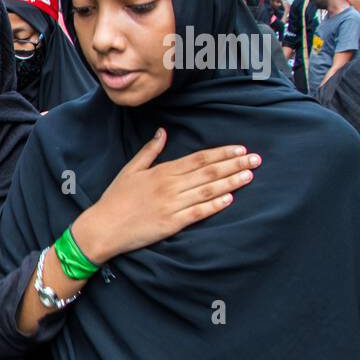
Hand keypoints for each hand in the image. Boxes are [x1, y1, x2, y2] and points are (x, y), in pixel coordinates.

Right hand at [72, 128, 259, 264]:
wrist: (103, 227)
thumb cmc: (115, 198)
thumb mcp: (130, 170)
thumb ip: (150, 151)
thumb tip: (163, 131)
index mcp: (162, 171)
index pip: (199, 159)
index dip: (222, 153)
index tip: (240, 149)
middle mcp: (170, 186)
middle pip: (209, 172)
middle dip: (235, 164)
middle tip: (256, 159)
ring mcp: (172, 205)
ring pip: (208, 190)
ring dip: (231, 182)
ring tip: (249, 176)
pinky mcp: (172, 224)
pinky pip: (198, 212)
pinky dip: (215, 205)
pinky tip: (230, 198)